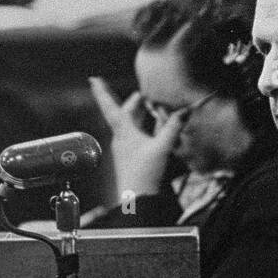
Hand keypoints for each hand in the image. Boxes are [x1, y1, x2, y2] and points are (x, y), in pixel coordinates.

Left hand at [89, 76, 184, 198]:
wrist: (138, 200)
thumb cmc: (145, 173)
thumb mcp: (162, 147)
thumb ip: (173, 127)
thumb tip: (184, 110)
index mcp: (123, 131)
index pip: (111, 106)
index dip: (102, 92)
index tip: (93, 78)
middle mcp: (121, 138)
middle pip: (122, 114)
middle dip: (128, 102)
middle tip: (133, 92)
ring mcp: (125, 149)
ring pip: (130, 125)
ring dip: (138, 115)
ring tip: (148, 108)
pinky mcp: (131, 158)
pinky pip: (136, 138)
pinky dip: (144, 130)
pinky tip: (154, 131)